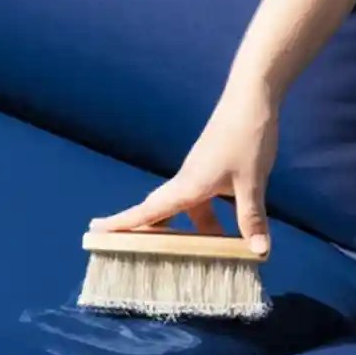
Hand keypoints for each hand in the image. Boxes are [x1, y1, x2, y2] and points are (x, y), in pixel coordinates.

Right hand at [89, 85, 277, 255]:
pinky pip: (199, 201)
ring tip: (196, 255)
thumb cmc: (247, 136)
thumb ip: (251, 217)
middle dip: (144, 231)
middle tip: (126, 249)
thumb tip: (259, 252)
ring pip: (182, 208)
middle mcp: (186, 181)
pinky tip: (225, 232)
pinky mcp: (210, 170)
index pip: (148, 210)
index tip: (95, 230)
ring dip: (185, 232)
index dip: (122, 222)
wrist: (251, 99)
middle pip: (157, 211)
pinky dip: (205, 220)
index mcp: (188, 185)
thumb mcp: (252, 182)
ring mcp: (197, 174)